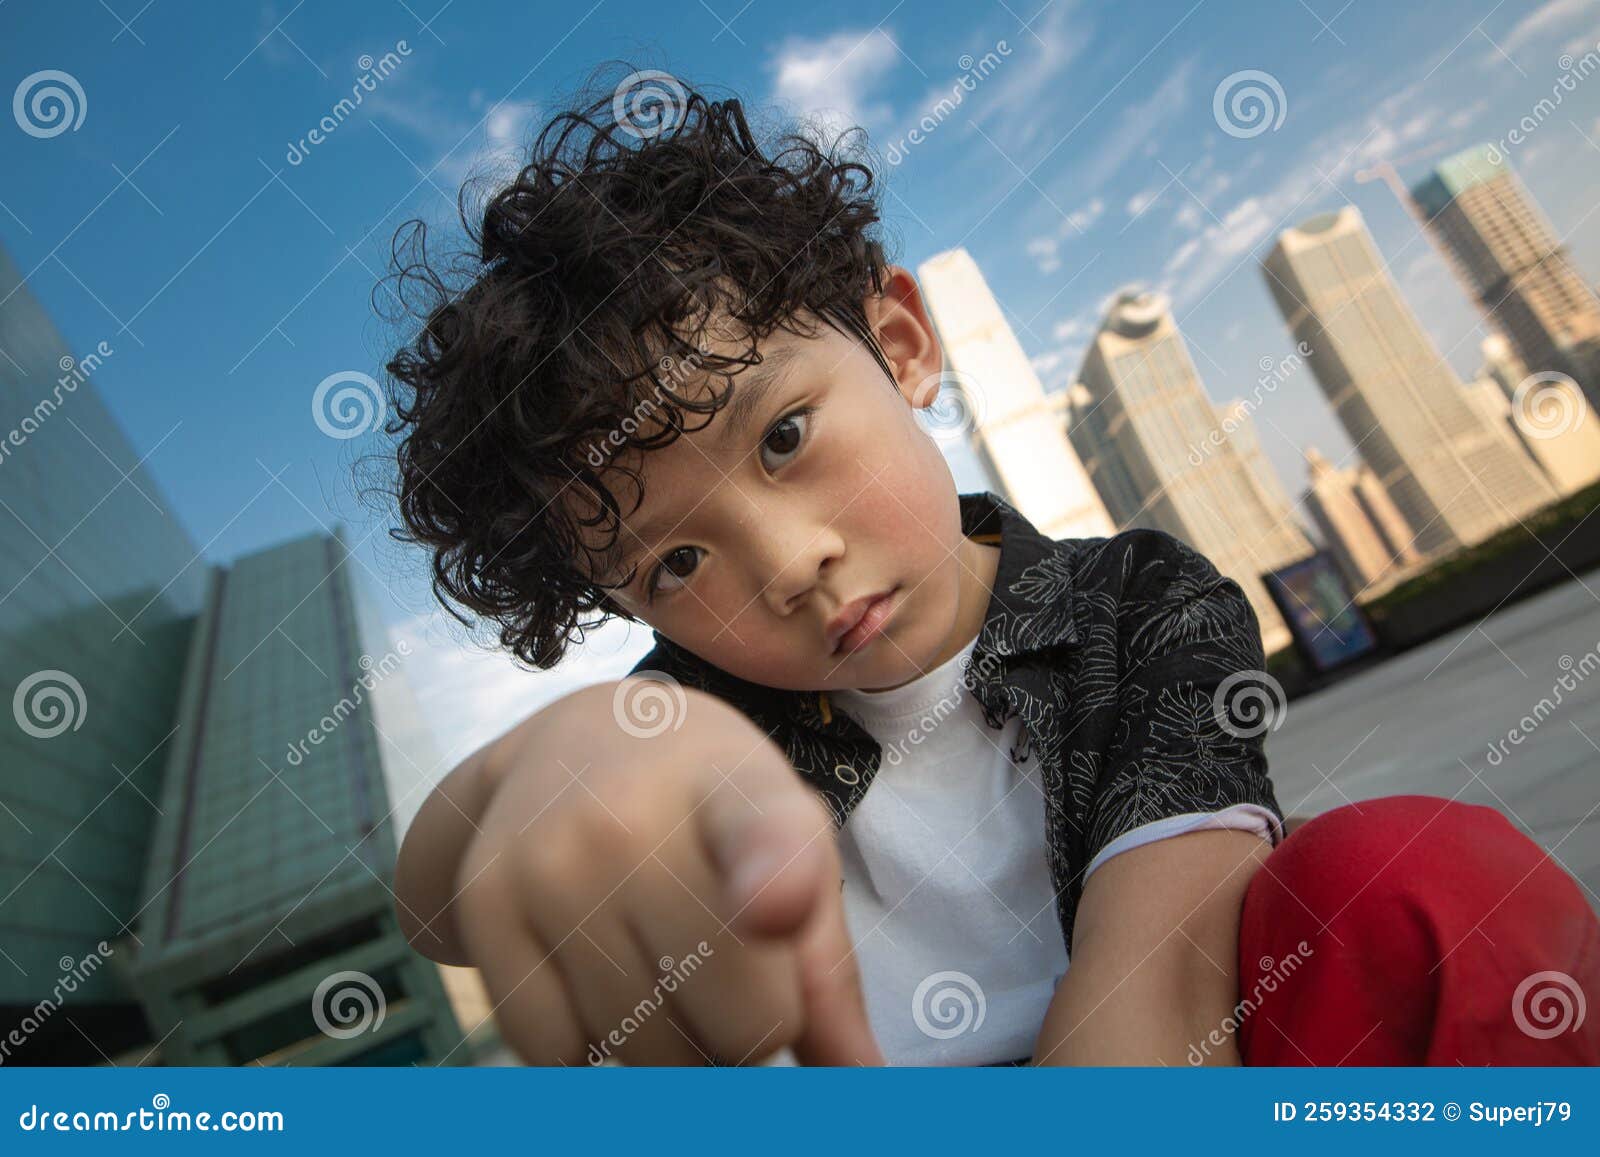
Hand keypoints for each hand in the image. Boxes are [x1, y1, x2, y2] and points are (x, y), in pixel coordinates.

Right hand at [453, 680, 883, 1065]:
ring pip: (646, 1057)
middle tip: (726, 966)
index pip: (762, 835)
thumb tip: (861, 1087)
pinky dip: (586, 1049)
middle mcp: (634, 819)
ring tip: (662, 961)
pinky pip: (555, 1054)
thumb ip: (825, 967)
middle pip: (737, 1026)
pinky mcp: (483, 907)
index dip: (775, 879)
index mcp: (739, 790)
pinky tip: (596, 973)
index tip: (777, 908)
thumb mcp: (789, 843)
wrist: (572, 740)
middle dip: (748, 1031)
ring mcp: (550, 862)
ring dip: (672, 1049)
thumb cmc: (708, 807)